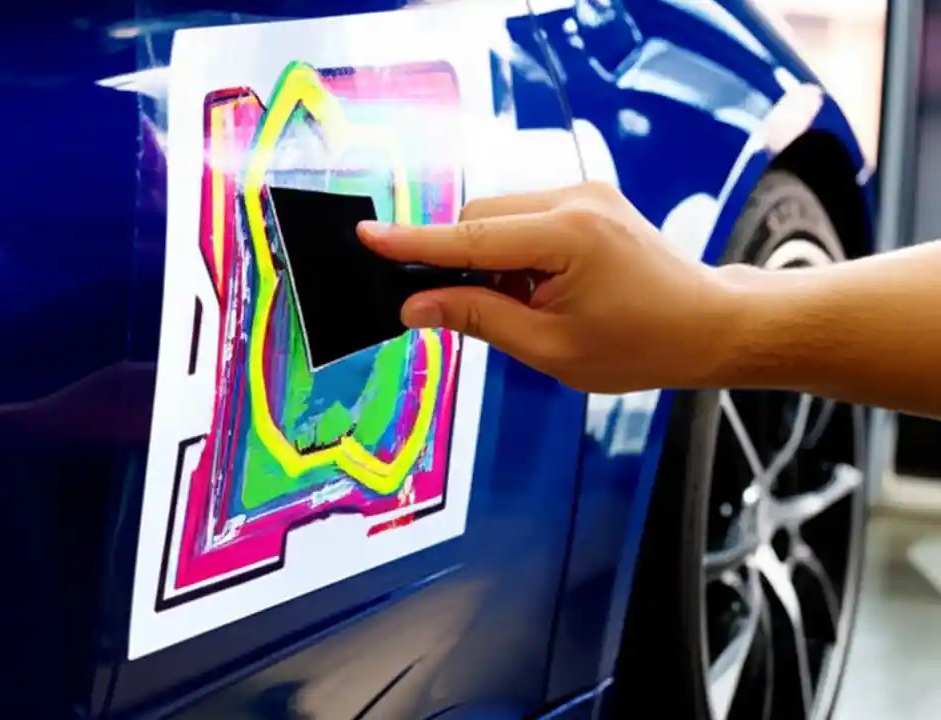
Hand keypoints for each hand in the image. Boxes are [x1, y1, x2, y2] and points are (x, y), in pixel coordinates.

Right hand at [357, 182, 746, 392]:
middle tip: (466, 311)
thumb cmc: (640, 346)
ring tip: (525, 306)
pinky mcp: (586, 198)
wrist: (707, 323)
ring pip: (497, 215)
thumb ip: (477, 318)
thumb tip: (415, 305)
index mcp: (568, 237)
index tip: (367, 237)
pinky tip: (538, 288)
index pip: (471, 237)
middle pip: (479, 217)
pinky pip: (523, 216)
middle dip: (459, 260)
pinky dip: (512, 252)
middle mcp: (574, 200)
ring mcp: (583, 193)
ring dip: (488, 258)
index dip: (414, 242)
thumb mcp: (549, 348)